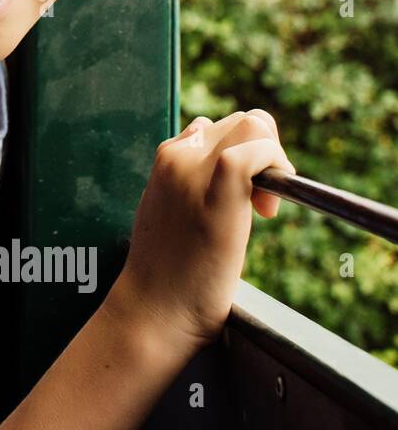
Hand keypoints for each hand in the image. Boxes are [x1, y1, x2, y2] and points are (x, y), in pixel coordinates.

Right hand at [114, 110, 295, 350]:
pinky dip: (275, 164)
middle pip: (240, 122)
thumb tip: (229, 174)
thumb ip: (191, 186)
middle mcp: (176, 157)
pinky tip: (266, 208)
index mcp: (163, 161)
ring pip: (252, 125)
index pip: (214, 128)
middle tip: (260, 201)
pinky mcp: (218, 192)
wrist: (154, 308)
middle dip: (263, 152)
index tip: (246, 196)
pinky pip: (255, 150)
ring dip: (271, 157)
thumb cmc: (166, 272)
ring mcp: (194, 171)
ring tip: (261, 206)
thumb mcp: (170, 214)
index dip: (240, 155)